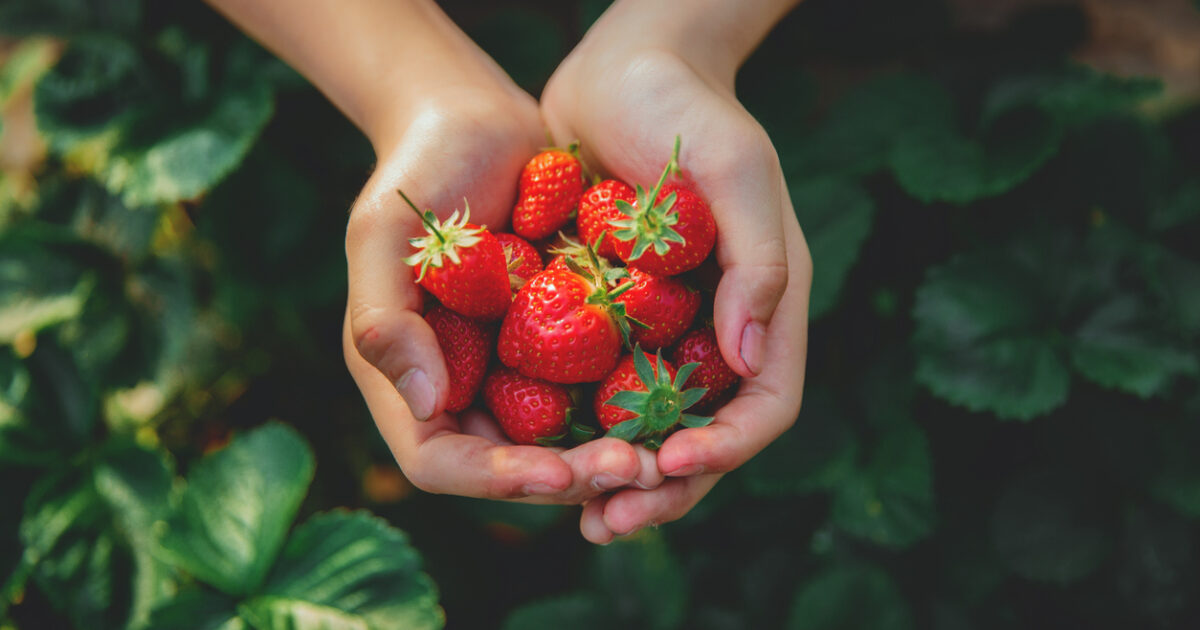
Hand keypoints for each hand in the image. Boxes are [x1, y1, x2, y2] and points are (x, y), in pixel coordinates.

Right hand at [343, 86, 662, 504]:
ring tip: (662, 450)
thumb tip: (423, 405)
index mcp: (408, 376)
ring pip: (560, 440)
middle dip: (571, 476)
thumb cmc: (418, 169)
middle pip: (511, 466)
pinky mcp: (559, 342)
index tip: (559, 473)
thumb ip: (385, 319)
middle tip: (636, 467)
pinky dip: (628, 406)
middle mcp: (460, 386)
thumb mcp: (384, 235)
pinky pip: (593, 389)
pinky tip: (675, 402)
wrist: (478, 120)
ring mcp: (511, 368)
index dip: (496, 478)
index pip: (440, 460)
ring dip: (608, 453)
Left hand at [541, 0, 810, 541]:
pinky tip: (538, 452)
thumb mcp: (736, 171)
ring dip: (620, 474)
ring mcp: (667, 326)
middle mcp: (719, 328)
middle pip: (706, 435)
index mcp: (765, 304)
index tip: (667, 462)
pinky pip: (601, 388)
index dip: (724, 448)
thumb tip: (749, 361)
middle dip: (665, 485)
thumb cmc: (686, 109)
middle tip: (608, 522)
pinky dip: (580, 427)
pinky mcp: (614, 315)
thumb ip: (759, 263)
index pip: (764, 405)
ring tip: (577, 515)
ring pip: (652, 425)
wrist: (622, 67)